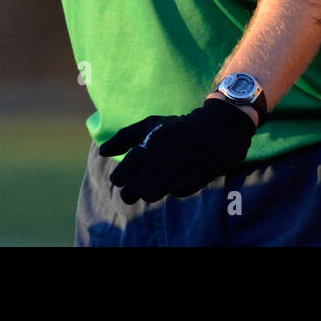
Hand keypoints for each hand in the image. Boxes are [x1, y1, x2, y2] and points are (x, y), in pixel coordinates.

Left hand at [98, 99, 255, 203]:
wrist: (219, 125)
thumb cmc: (178, 129)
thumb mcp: (151, 125)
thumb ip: (125, 137)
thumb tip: (101, 151)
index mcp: (157, 137)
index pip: (134, 159)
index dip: (122, 174)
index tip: (117, 181)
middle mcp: (172, 146)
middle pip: (148, 173)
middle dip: (133, 188)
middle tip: (127, 195)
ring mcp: (191, 157)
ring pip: (166, 180)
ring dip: (152, 191)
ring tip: (145, 194)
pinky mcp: (208, 168)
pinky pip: (191, 182)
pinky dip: (181, 188)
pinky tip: (172, 190)